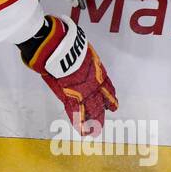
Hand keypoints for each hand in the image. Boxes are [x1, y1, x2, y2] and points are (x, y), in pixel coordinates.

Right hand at [20, 16, 116, 135]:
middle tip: (106, 117)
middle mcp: (94, 82)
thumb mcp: (77, 46)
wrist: (58, 46)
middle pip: (101, 100)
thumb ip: (77, 54)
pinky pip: (75, 111)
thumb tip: (71, 51)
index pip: (106, 86)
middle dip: (103, 109)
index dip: (109, 95)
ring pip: (91, 108)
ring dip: (93, 120)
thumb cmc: (65, 40)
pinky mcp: (70, 96)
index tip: (112, 102)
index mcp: (97, 69)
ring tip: (94, 131)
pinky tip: (83, 131)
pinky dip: (78, 122)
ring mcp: (83, 90)